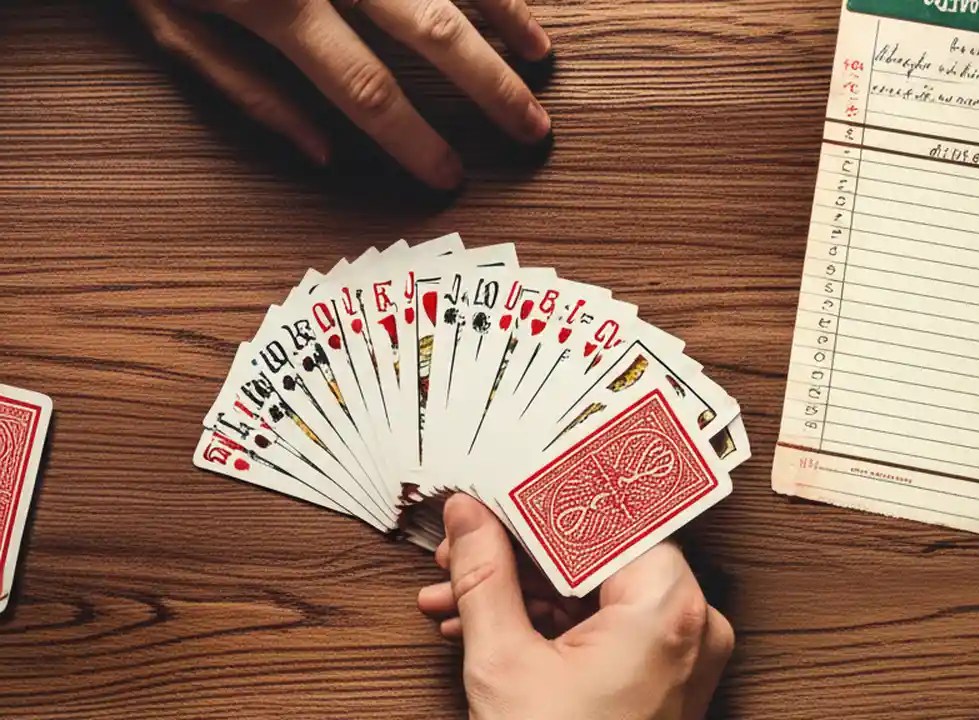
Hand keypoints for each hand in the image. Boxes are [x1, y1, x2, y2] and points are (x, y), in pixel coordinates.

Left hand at [128, 0, 553, 188]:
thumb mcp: (168, 25)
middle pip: (433, 29)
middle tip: (532, 128)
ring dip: (505, 13)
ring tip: (540, 54)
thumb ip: (246, 90)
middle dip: (491, 86)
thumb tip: (322, 153)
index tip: (451, 175)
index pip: (366, 89)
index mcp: (277, 5)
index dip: (415, 140)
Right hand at [417, 494, 733, 719]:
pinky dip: (549, 622)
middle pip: (596, 551)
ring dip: (522, 588)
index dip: (534, 501)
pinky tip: (488, 623)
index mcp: (666, 605)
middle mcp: (691, 622)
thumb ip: (483, 573)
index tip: (491, 492)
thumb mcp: (503, 662)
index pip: (601, 514)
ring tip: (456, 595)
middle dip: (517, 551)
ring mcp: (683, 652)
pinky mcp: (666, 675)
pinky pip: (606, 625)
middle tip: (461, 548)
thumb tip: (469, 514)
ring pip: (595, 589)